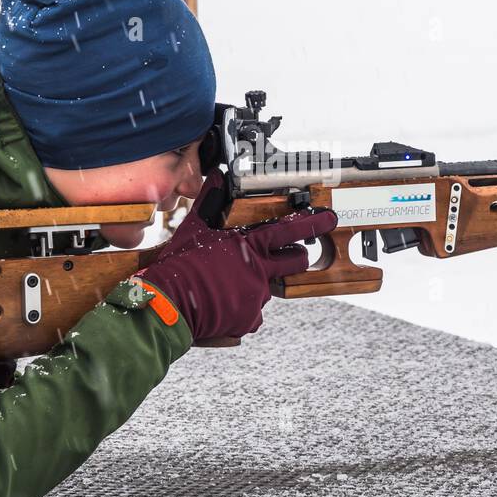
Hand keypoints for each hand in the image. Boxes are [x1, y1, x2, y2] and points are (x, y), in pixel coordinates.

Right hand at [135, 170, 337, 341]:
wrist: (167, 304)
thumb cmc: (179, 266)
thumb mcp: (193, 229)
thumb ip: (210, 202)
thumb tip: (218, 177)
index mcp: (249, 246)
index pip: (288, 230)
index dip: (311, 223)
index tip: (329, 218)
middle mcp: (260, 271)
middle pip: (296, 261)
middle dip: (296, 256)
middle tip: (282, 256)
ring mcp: (256, 297)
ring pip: (269, 287)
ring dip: (256, 284)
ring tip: (227, 284)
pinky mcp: (248, 319)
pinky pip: (252, 313)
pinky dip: (241, 309)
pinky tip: (222, 303)